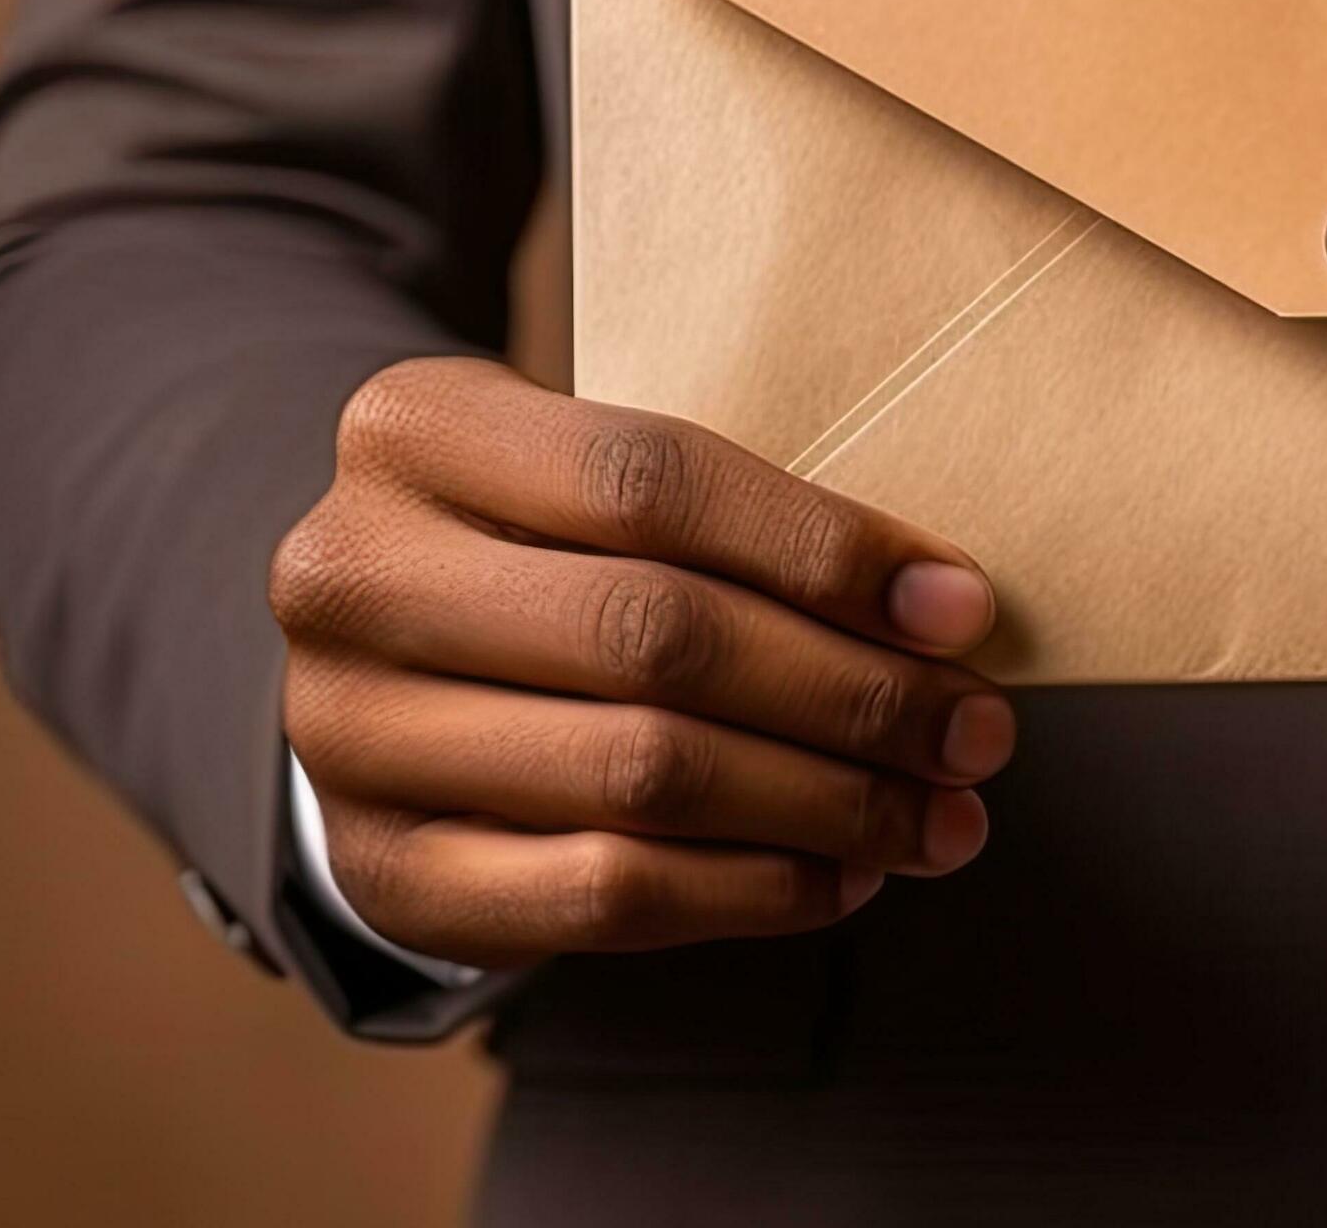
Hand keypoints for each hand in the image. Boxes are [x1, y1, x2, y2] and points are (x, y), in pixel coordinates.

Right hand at [274, 357, 1011, 968]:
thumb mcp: (604, 482)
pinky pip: (603, 896)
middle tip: (976, 730)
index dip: (826, 550)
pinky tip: (843, 876)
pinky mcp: (386, 870)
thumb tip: (943, 610)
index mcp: (416, 430)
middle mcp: (352, 576)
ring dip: (828, 804)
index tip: (964, 608)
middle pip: (657, 636)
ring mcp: (350, 734)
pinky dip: (752, 892)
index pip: (655, 482)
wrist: (390, 667)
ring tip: (942, 815)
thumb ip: (743, 521)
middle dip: (853, 693)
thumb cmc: (554, 549)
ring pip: (642, 776)